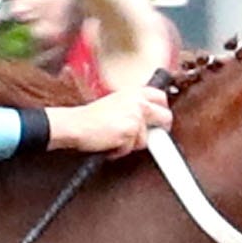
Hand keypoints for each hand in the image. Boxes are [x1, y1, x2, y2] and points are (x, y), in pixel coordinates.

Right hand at [49, 81, 170, 155]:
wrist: (76, 124)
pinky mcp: (130, 131)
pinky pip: (132, 148)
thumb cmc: (90, 117)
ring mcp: (136, 116)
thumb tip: (150, 118)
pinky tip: (111, 143)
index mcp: (134, 91)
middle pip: (165, 117)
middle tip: (151, 136)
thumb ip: (133, 107)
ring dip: (133, 143)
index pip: (161, 97)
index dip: (162, 110)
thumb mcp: (116, 103)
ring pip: (147, 138)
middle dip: (160, 130)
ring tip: (117, 138)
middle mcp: (138, 101)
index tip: (159, 119)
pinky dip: (121, 150)